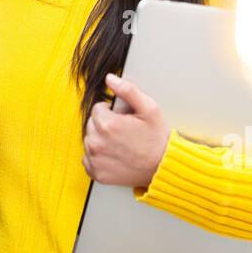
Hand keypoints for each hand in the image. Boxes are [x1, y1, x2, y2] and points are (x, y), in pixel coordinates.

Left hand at [82, 73, 169, 188]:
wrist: (163, 167)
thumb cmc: (157, 138)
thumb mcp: (149, 108)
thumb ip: (127, 90)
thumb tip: (110, 78)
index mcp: (107, 125)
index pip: (97, 109)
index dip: (111, 112)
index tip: (124, 119)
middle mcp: (97, 143)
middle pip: (91, 124)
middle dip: (104, 124)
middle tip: (124, 131)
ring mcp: (96, 160)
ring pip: (89, 140)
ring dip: (100, 139)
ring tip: (120, 144)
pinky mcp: (97, 173)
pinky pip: (88, 158)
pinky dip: (98, 156)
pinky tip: (114, 155)